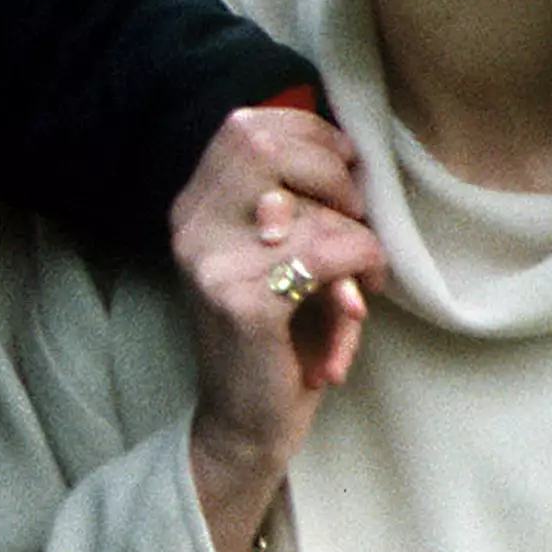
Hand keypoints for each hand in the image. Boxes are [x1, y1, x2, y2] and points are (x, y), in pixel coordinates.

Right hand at [170, 109, 380, 551]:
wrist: (245, 425)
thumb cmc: (276, 337)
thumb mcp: (273, 255)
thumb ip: (288, 200)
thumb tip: (345, 147)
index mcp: (191, 209)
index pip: (245, 126)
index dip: (307, 131)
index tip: (343, 167)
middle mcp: (190, 229)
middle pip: (270, 147)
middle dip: (333, 174)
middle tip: (354, 219)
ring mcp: (211, 265)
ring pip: (313, 208)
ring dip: (357, 238)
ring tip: (359, 279)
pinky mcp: (244, 303)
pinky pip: (330, 251)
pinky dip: (362, 268)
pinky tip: (356, 303)